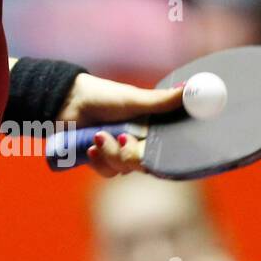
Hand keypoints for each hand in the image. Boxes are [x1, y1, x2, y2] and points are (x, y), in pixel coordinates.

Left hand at [55, 72, 184, 177]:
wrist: (67, 100)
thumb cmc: (102, 95)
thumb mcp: (135, 98)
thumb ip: (163, 100)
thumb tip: (193, 88)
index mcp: (149, 128)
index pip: (164, 151)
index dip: (158, 153)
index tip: (146, 145)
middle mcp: (137, 142)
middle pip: (143, 164)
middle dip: (130, 154)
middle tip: (121, 138)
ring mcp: (118, 152)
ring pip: (124, 169)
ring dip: (111, 155)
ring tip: (98, 136)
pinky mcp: (100, 159)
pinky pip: (107, 171)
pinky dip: (99, 161)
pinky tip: (90, 148)